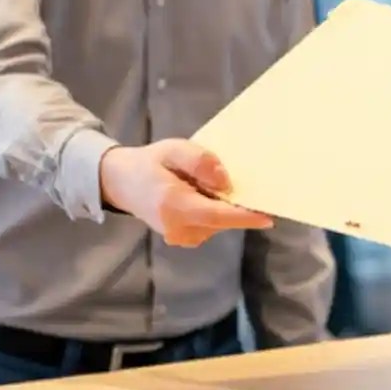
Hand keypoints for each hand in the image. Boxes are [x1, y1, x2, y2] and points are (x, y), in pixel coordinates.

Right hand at [99, 139, 272, 246]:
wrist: (122, 182)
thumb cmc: (150, 163)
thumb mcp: (173, 149)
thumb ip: (200, 162)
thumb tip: (226, 182)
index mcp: (172, 206)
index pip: (215, 215)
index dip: (244, 217)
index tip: (269, 217)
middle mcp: (176, 228)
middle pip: (221, 220)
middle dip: (237, 205)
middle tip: (241, 183)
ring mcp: (179, 237)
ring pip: (218, 223)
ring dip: (225, 207)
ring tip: (206, 184)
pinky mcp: (184, 239)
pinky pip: (211, 225)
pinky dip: (217, 212)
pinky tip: (205, 195)